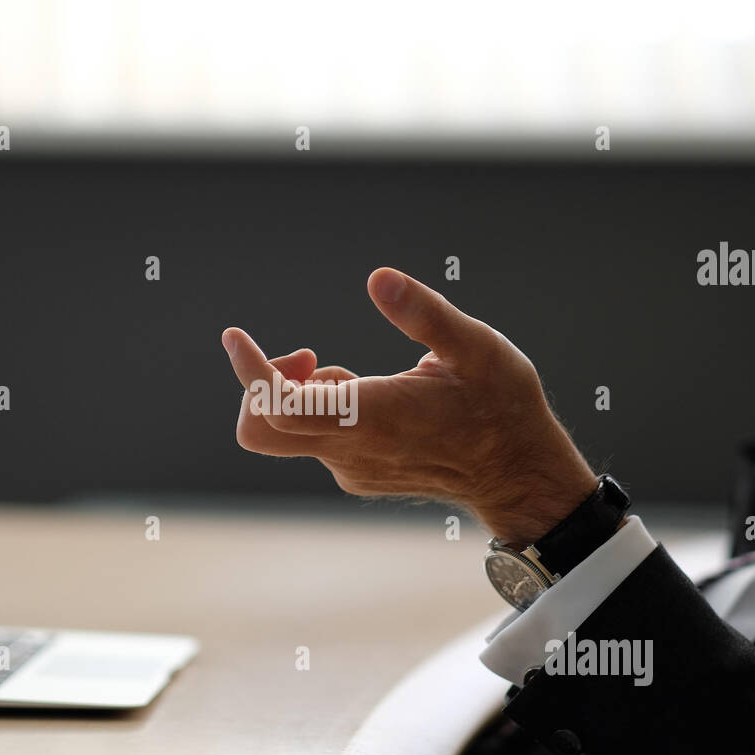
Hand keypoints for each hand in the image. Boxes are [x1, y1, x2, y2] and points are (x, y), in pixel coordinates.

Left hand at [221, 268, 597, 546]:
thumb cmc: (502, 408)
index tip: (236, 336)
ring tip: (357, 373)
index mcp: (373, 416)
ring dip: (303, 390)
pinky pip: (317, 438)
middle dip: (261, 383)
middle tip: (306, 354)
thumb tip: (377, 278)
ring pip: (290, 430)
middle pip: (261, 429)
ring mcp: (351, 468)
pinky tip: (372, 396)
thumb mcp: (477, 348)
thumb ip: (424, 313)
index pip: (278, 405)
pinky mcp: (357, 474)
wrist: (518, 475)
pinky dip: (323, 408)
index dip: (249, 370)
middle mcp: (351, 449)